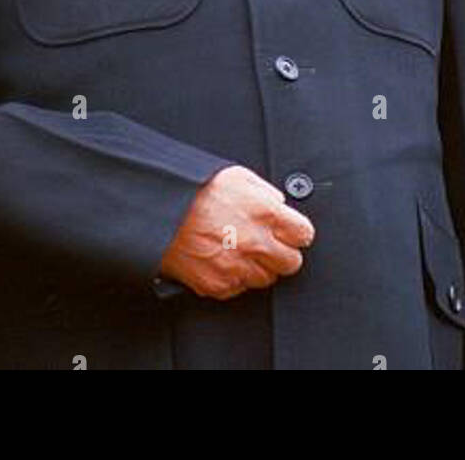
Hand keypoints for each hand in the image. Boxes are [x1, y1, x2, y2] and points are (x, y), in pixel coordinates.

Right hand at [159, 165, 314, 299]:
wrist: (160, 211)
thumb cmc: (195, 190)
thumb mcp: (238, 176)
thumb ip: (265, 193)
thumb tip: (280, 205)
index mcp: (265, 213)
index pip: (304, 234)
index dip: (297, 233)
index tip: (292, 233)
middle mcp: (255, 243)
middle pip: (291, 263)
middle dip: (282, 253)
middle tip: (268, 244)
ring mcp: (237, 267)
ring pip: (266, 279)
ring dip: (259, 267)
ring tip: (239, 250)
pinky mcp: (218, 284)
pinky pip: (239, 288)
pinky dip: (234, 277)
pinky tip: (223, 259)